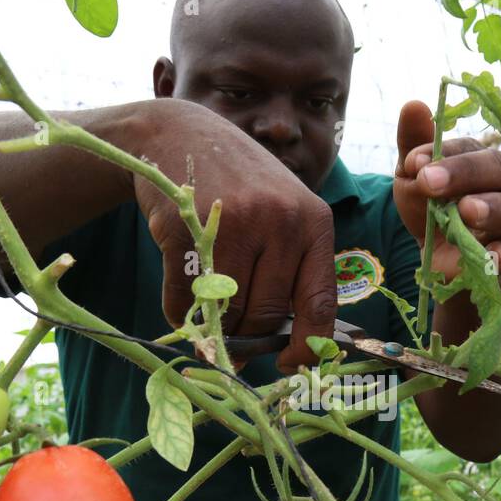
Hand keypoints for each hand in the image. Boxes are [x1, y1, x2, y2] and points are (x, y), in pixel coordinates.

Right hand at [131, 100, 336, 371]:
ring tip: (210, 310)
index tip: (288, 364)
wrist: (181, 135)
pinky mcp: (189, 228)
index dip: (306, 346)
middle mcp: (281, 221)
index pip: (319, 303)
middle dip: (248, 336)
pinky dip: (182, 310)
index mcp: (314, 223)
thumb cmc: (240, 187)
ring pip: (229, 311)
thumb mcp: (282, 215)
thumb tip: (284, 348)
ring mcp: (234, 222)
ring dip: (216, 325)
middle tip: (233, 336)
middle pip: (266, 314)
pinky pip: (186, 297)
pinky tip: (183, 295)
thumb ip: (289, 271)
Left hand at [393, 100, 500, 278]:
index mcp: (475, 160)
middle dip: (464, 173)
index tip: (414, 163)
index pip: (469, 148)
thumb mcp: (411, 175)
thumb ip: (413, 144)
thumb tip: (413, 104)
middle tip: (430, 183)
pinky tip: (491, 256)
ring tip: (466, 211)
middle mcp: (498, 184)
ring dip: (488, 208)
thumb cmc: (426, 204)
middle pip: (497, 169)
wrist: (431, 252)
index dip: (444, 154)